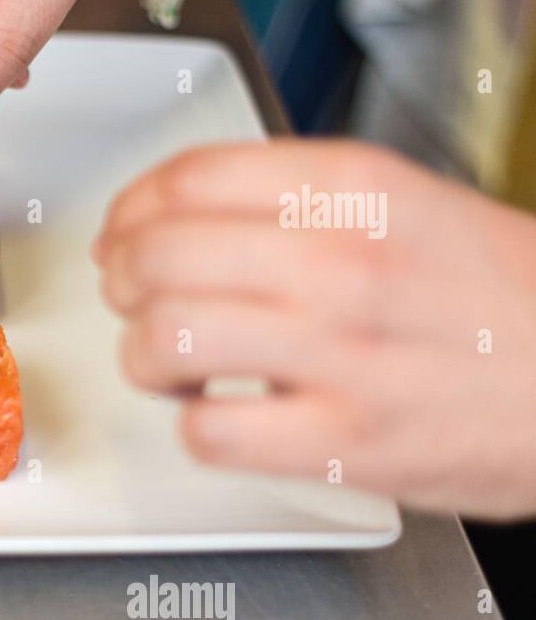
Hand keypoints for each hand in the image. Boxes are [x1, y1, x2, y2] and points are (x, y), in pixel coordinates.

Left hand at [93, 139, 535, 520]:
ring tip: (171, 361)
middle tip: (132, 297)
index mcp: (356, 189)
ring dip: (144, 355)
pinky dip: (193, 424)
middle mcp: (341, 262)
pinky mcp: (344, 440)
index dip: (130, 210)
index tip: (123, 231)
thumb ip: (300, 199)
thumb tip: (184, 214)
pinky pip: (208, 430)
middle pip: (157, 256)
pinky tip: (218, 412)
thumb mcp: (411, 205)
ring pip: (164, 338)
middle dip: (121, 281)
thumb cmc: (504, 298)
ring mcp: (341, 354)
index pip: (188, 179)